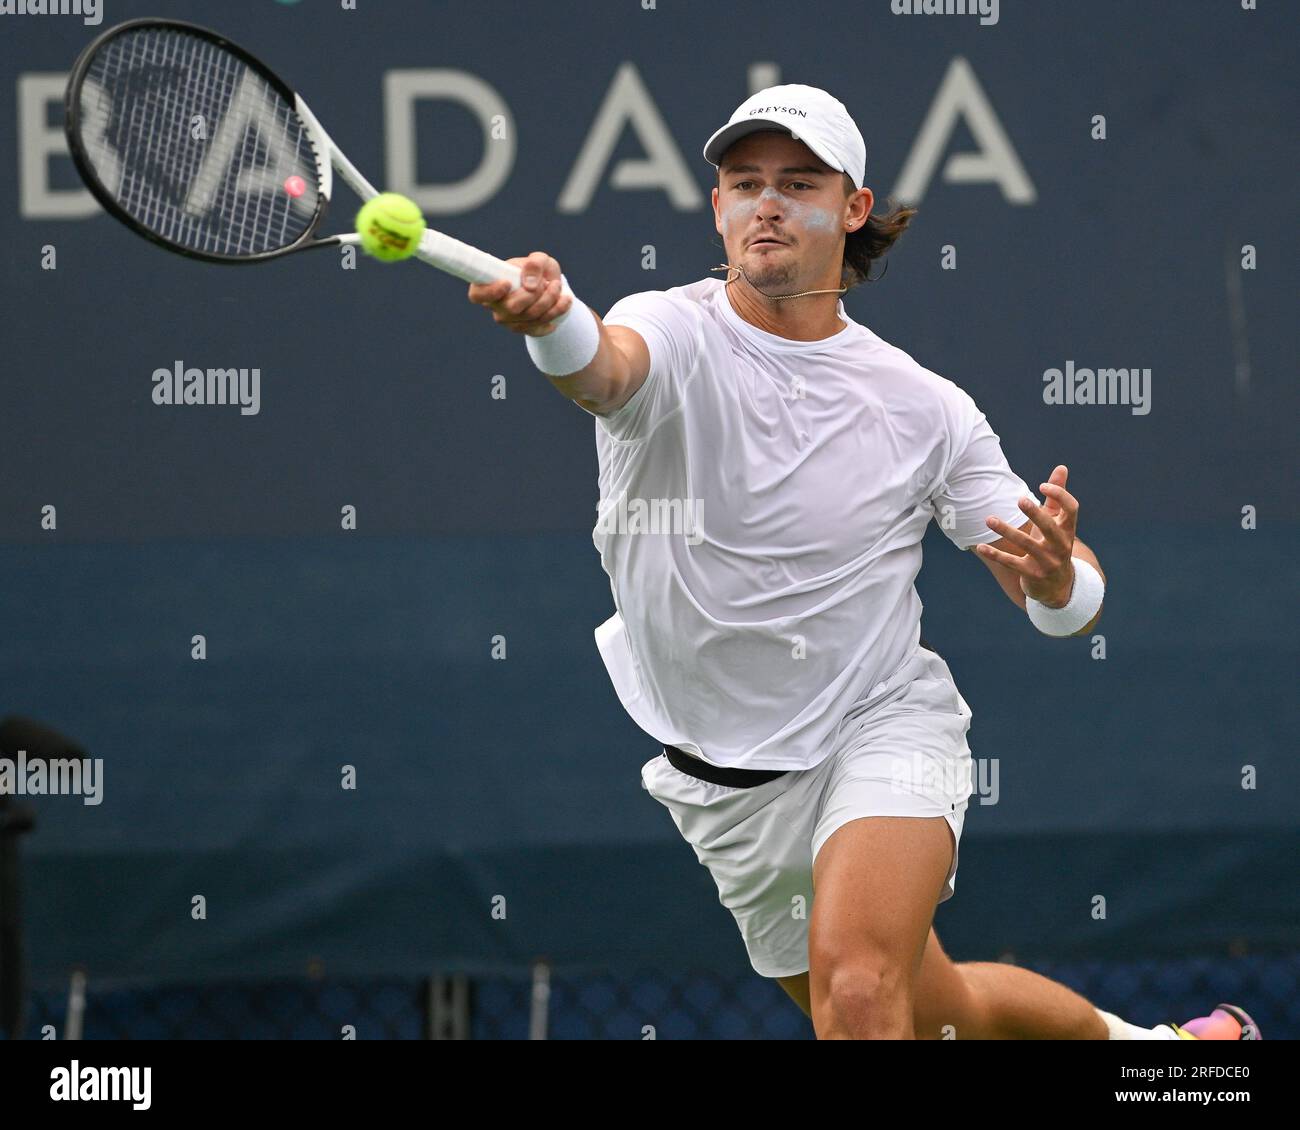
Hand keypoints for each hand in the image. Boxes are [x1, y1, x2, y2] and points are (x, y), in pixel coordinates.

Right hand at [466, 251, 572, 335]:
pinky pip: (540, 327)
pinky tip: (563, 302)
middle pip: (512, 308)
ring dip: (549, 301)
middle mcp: (496, 306)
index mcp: (490, 285)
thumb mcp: (540, 259)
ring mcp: (509, 321)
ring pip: (529, 317)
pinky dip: (556, 313)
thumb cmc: (538, 270)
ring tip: (558, 286)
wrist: (550, 286)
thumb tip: (530, 284)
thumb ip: (535, 264)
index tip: (507, 283)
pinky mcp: (524, 329)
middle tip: (548, 282)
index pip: (477, 295)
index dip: (490, 292)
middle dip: (535, 295)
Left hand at [975, 465, 1079, 607]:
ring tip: (989, 519)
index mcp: (1068, 530)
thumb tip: (1061, 467)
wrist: (1059, 587)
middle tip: (1020, 499)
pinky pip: (1011, 563)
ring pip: (1026, 544)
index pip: (1072, 509)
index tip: (1042, 485)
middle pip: (1050, 528)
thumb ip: (1057, 497)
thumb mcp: (1058, 523)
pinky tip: (980, 546)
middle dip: (1036, 514)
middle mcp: (1061, 546)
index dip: (1060, 496)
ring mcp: (1047, 562)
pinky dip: (995, 555)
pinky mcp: (1032, 574)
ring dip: (1006, 531)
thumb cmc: (1054, 545)